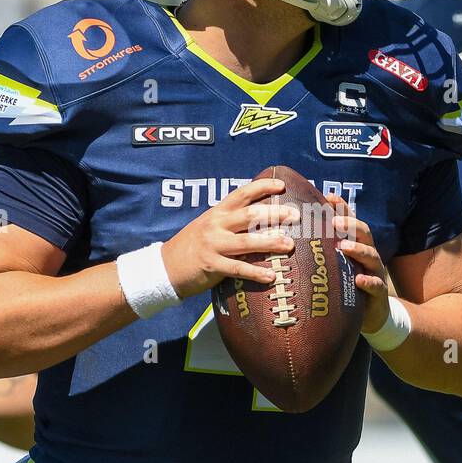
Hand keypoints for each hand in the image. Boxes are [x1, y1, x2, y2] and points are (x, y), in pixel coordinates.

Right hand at [161, 178, 299, 296]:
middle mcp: (216, 225)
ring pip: (247, 241)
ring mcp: (213, 245)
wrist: (165, 266)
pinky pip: (238, 269)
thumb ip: (230, 221)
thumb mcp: (209, 226)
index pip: (242, 194)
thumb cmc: (193, 246)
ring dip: (271, 242)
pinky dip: (256, 273)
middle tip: (296, 216)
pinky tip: (272, 276)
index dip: (262, 187)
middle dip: (275, 214)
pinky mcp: (212, 266)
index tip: (281, 185)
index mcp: (217, 212)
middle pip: (250, 215)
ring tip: (290, 245)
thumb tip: (262, 218)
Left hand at [325, 193, 389, 333]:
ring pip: (371, 256)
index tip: (329, 197)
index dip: (342, 208)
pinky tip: (359, 280)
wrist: (371, 315)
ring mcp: (375, 273)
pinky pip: (375, 285)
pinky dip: (368, 281)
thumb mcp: (336, 266)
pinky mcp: (378, 293)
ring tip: (344, 246)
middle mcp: (368, 255)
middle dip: (351, 225)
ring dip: (359, 249)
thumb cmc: (347, 286)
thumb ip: (323, 250)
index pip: (351, 222)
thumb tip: (294, 234)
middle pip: (364, 234)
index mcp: (357, 245)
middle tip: (335, 220)